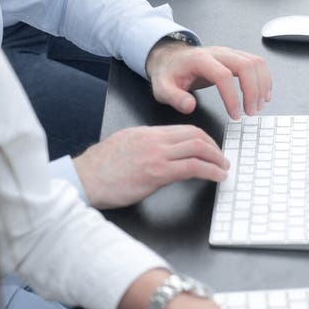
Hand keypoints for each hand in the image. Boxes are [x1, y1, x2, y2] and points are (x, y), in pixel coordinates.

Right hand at [72, 125, 228, 208]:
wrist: (84, 179)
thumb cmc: (99, 168)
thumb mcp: (125, 146)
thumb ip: (145, 145)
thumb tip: (162, 152)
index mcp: (148, 133)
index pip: (185, 129)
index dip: (204, 138)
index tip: (211, 148)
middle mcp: (155, 140)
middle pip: (195, 136)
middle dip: (214, 147)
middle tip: (222, 159)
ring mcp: (156, 155)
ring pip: (198, 149)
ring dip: (216, 159)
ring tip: (223, 169)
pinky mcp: (156, 173)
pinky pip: (191, 168)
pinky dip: (209, 171)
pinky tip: (216, 177)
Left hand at [145, 41, 271, 118]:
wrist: (171, 58)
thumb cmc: (169, 74)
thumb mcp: (162, 88)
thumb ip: (174, 98)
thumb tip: (190, 106)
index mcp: (200, 60)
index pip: (223, 75)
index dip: (232, 97)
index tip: (235, 115)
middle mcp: (218, 53)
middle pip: (246, 65)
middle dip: (253, 91)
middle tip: (251, 112)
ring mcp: (228, 53)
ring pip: (255, 62)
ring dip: (262, 85)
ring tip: (258, 106)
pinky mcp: (235, 57)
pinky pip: (256, 63)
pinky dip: (264, 79)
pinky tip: (262, 95)